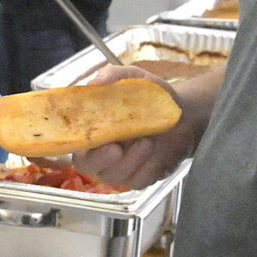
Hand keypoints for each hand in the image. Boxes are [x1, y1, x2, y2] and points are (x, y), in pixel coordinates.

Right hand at [69, 65, 204, 186]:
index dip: (77, 141)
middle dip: (100, 159)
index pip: (73, 141)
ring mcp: (119, 168)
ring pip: (114, 176)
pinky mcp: (140, 178)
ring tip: (147, 141)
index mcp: (91, 130)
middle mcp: (99, 152)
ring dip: (130, 160)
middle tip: (116, 148)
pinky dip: (147, 168)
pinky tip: (155, 154)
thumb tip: (95, 82)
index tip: (90, 134)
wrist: (184, 113)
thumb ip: (113, 75)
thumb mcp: (134, 78)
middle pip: (87, 166)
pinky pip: (138, 181)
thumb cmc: (151, 96)